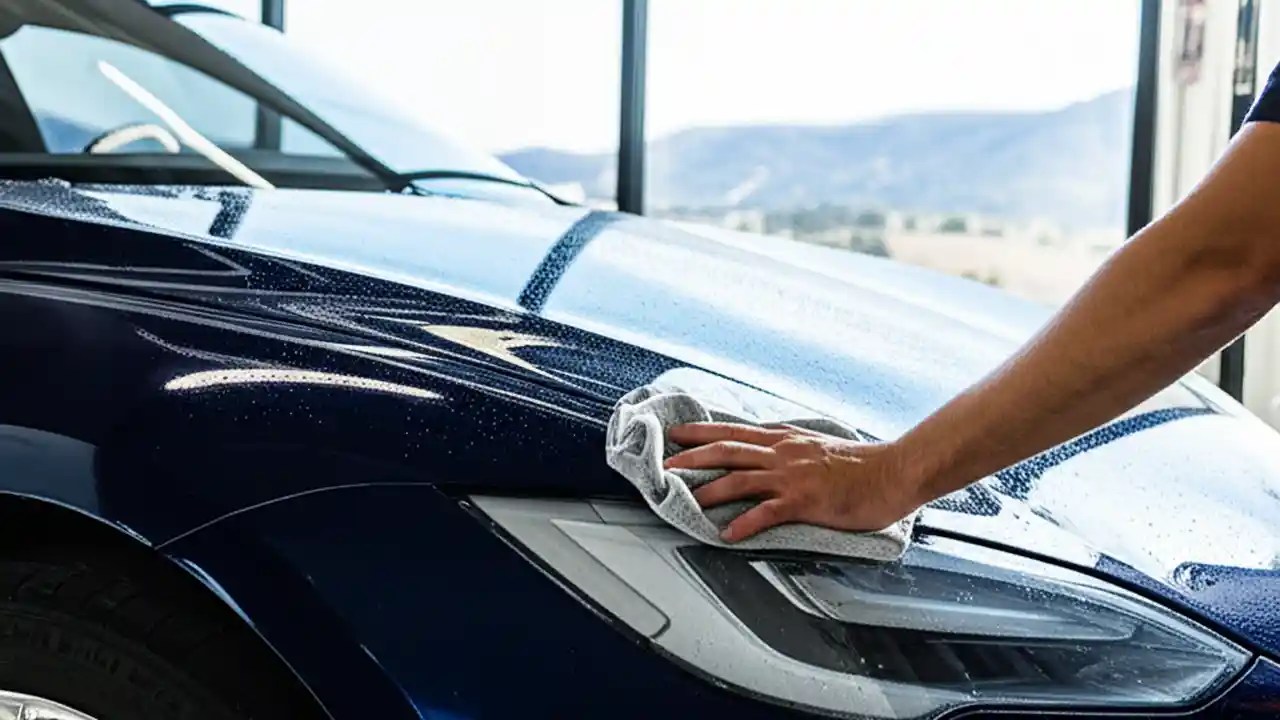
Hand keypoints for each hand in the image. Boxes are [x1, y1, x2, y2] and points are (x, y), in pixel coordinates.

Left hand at [664, 423, 922, 541]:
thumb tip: (765, 456)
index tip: (676, 434)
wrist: (894, 471)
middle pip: (727, 450)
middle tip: (665, 466)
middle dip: (692, 457)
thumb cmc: (859, 465)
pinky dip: (745, 523)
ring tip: (686, 501)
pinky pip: (768, 511)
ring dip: (710, 490)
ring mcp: (792, 476)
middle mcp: (782, 453)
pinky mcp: (806, 500)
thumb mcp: (815, 448)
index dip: (701, 432)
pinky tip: (729, 534)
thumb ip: (788, 451)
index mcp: (784, 440)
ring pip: (740, 478)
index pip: (733, 431)